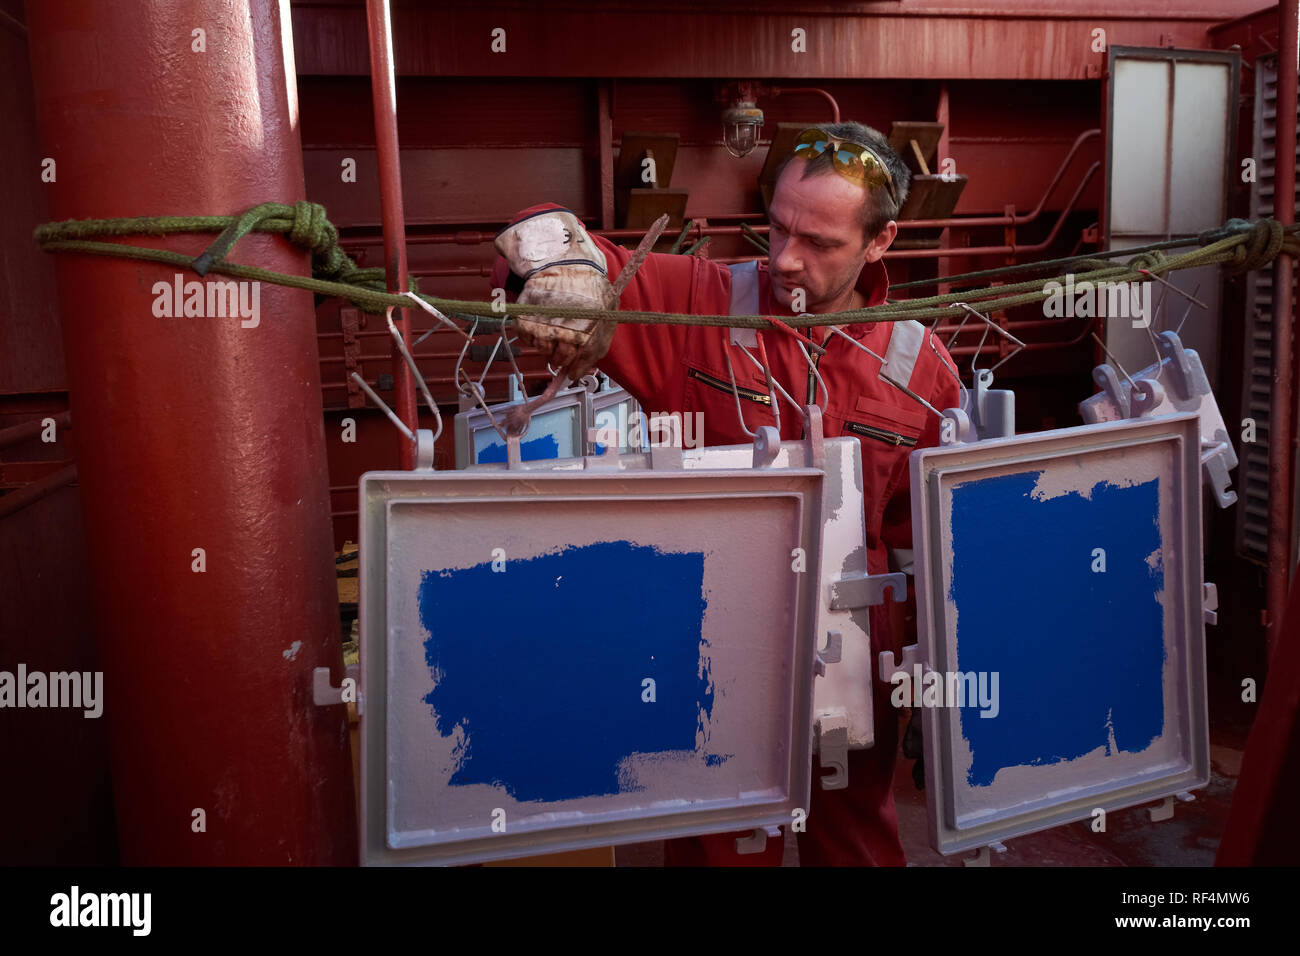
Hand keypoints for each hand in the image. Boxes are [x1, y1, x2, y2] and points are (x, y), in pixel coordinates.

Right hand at [515, 264, 617, 379]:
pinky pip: (527, 341)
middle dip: (562, 355)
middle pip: (559, 361)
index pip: (578, 366)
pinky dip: (533, 334)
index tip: (572, 370)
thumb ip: (598, 345)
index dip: (575, 368)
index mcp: (586, 336)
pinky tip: (542, 318)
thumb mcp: (607, 315)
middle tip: (563, 340)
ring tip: (553, 323)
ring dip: (547, 343)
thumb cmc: (589, 287)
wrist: (565, 262)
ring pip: (542, 351)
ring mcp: (543, 329)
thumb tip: (580, 369)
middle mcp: (564, 335)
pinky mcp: (525, 323)